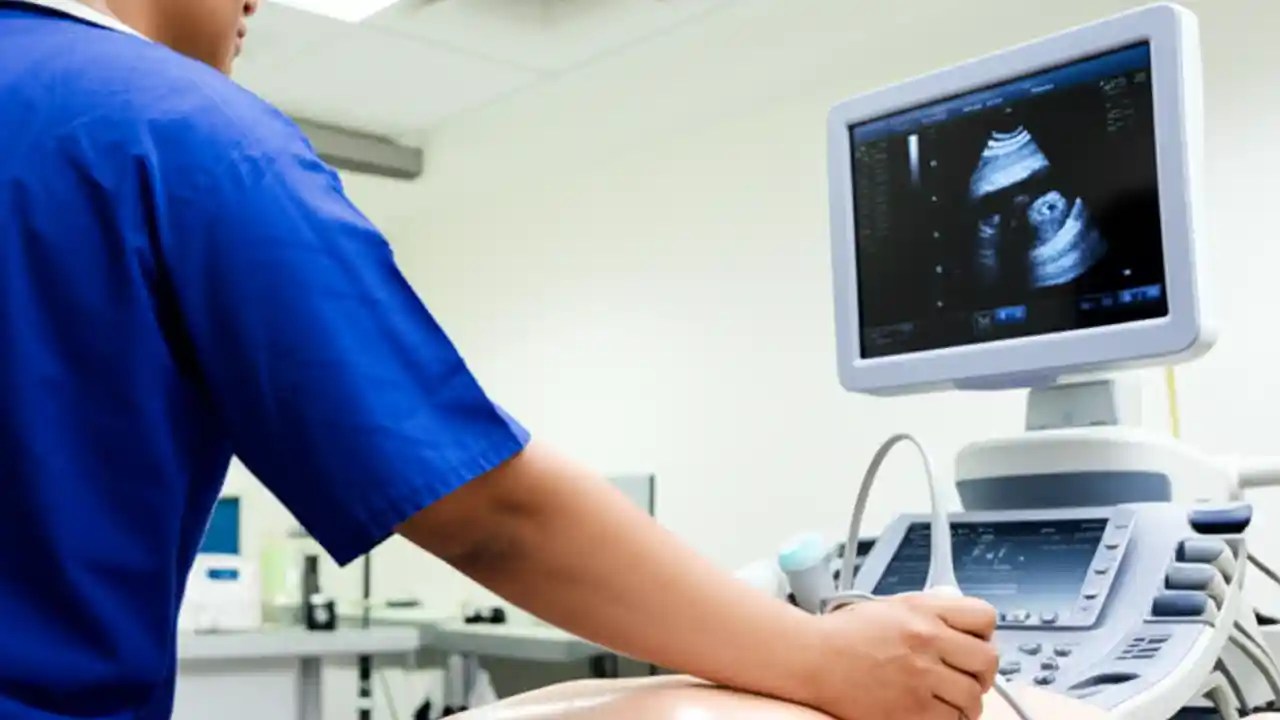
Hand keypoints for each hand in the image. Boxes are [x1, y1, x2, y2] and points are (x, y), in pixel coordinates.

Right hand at [806, 593, 999, 719]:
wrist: (811, 658)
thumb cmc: (844, 635)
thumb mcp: (890, 607)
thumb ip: (928, 611)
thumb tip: (964, 626)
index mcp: (922, 611)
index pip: (984, 617)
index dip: (984, 634)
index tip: (975, 645)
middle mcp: (925, 640)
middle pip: (987, 661)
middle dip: (982, 673)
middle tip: (969, 678)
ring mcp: (919, 677)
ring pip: (973, 698)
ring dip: (965, 701)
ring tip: (947, 699)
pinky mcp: (910, 710)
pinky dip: (946, 718)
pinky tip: (930, 710)